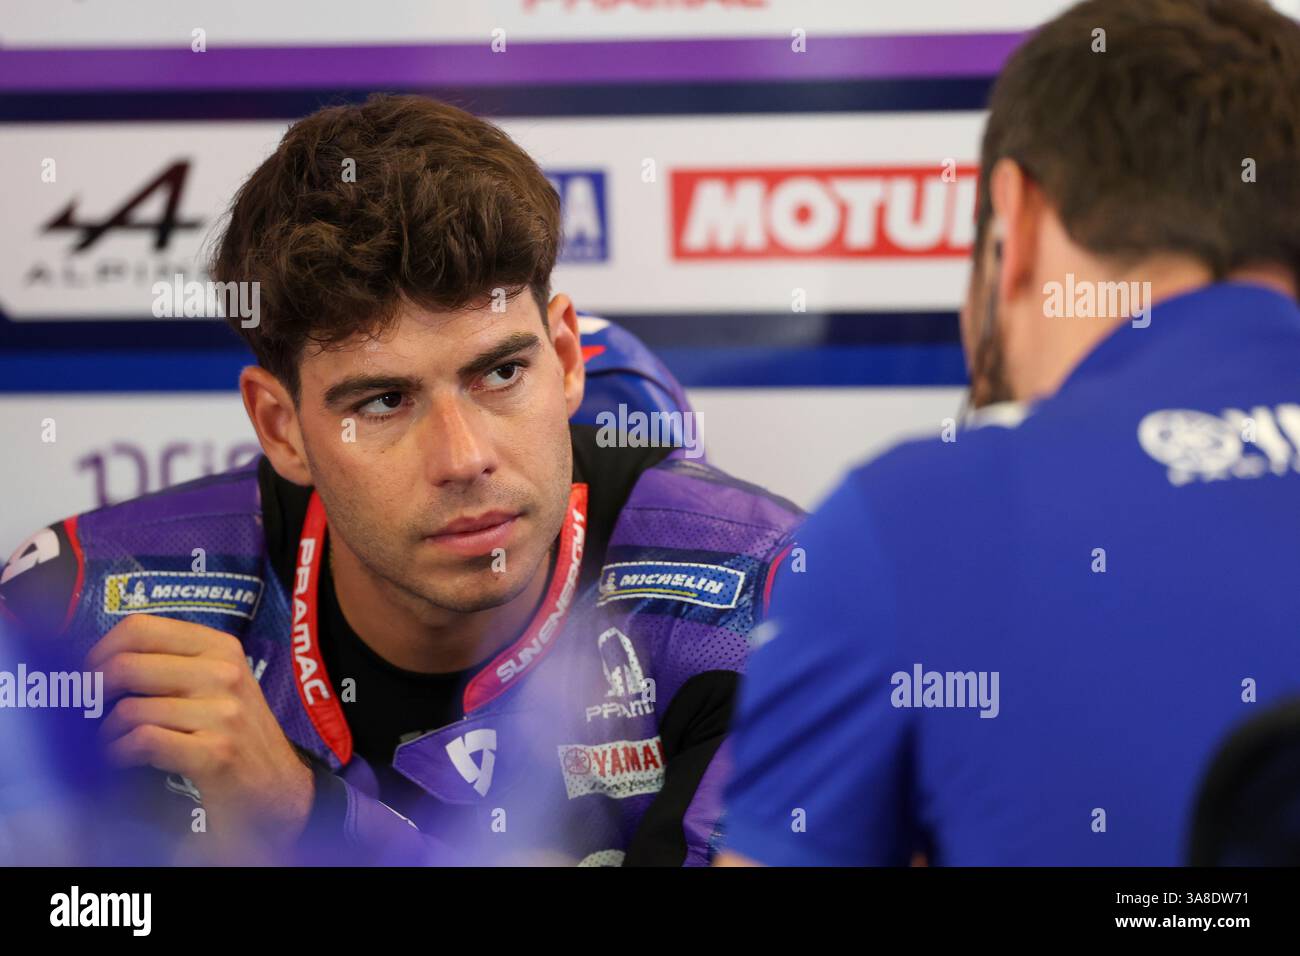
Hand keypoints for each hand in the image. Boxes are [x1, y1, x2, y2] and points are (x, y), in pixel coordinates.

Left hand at [87, 614, 314, 860]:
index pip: (141, 628)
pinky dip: (119, 753)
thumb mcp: (216, 684)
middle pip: (127, 666)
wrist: (276, 789)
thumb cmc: (235, 735)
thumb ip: (174, 664)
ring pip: (131, 709)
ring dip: (107, 733)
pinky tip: (122, 759)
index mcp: (221, 647)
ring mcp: (223, 712)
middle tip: (89, 711)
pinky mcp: (216, 752)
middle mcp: (224, 673)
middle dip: (93, 693)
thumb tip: (102, 660)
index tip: (88, 673)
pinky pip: (143, 741)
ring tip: (110, 743)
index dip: (101, 650)